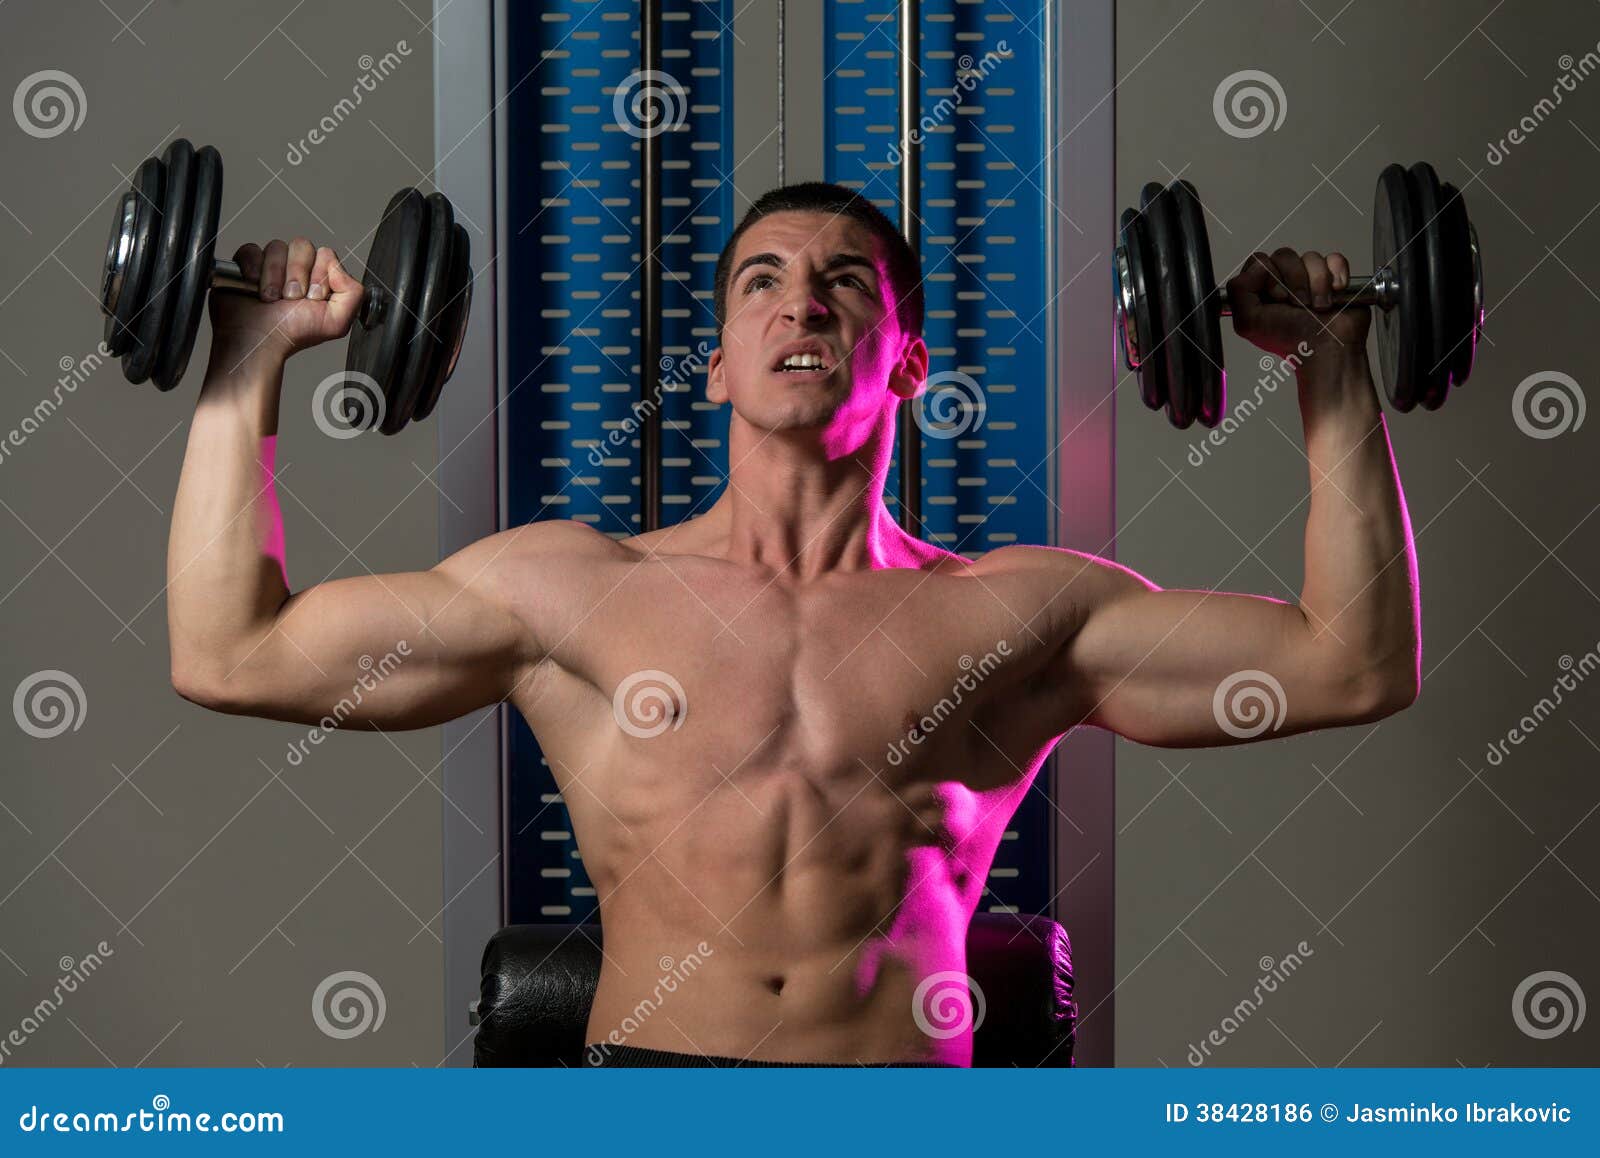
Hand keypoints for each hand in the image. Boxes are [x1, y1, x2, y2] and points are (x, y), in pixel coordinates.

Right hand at [209, 238, 363, 360]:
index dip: (319, 275)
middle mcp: (297, 269)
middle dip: (297, 275)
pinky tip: (254, 289)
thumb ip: (354, 293)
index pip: (325, 254)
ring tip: (271, 299)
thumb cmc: (294, 334)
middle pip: (302, 246)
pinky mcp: (248, 264)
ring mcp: (272, 265)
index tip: (311, 299)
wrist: (260, 341)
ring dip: (274, 277)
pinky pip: (252, 250)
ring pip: (277, 247)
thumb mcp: (337, 322)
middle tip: (291, 299)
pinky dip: (253, 270)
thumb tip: (338, 267)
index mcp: (319, 278)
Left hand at [1227, 247, 1369, 360]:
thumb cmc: (1292, 341)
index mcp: (1262, 291)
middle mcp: (1285, 282)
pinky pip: (1335, 259)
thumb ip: (1238, 290)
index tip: (1276, 298)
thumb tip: (1257, 267)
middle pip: (1284, 255)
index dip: (1268, 276)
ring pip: (1311, 257)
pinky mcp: (1334, 277)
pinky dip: (1336, 276)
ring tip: (1318, 307)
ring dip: (1316, 284)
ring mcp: (1310, 279)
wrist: (1327, 350)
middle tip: (1297, 305)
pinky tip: (1334, 295)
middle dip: (1294, 281)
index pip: (1259, 261)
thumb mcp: (1248, 322)